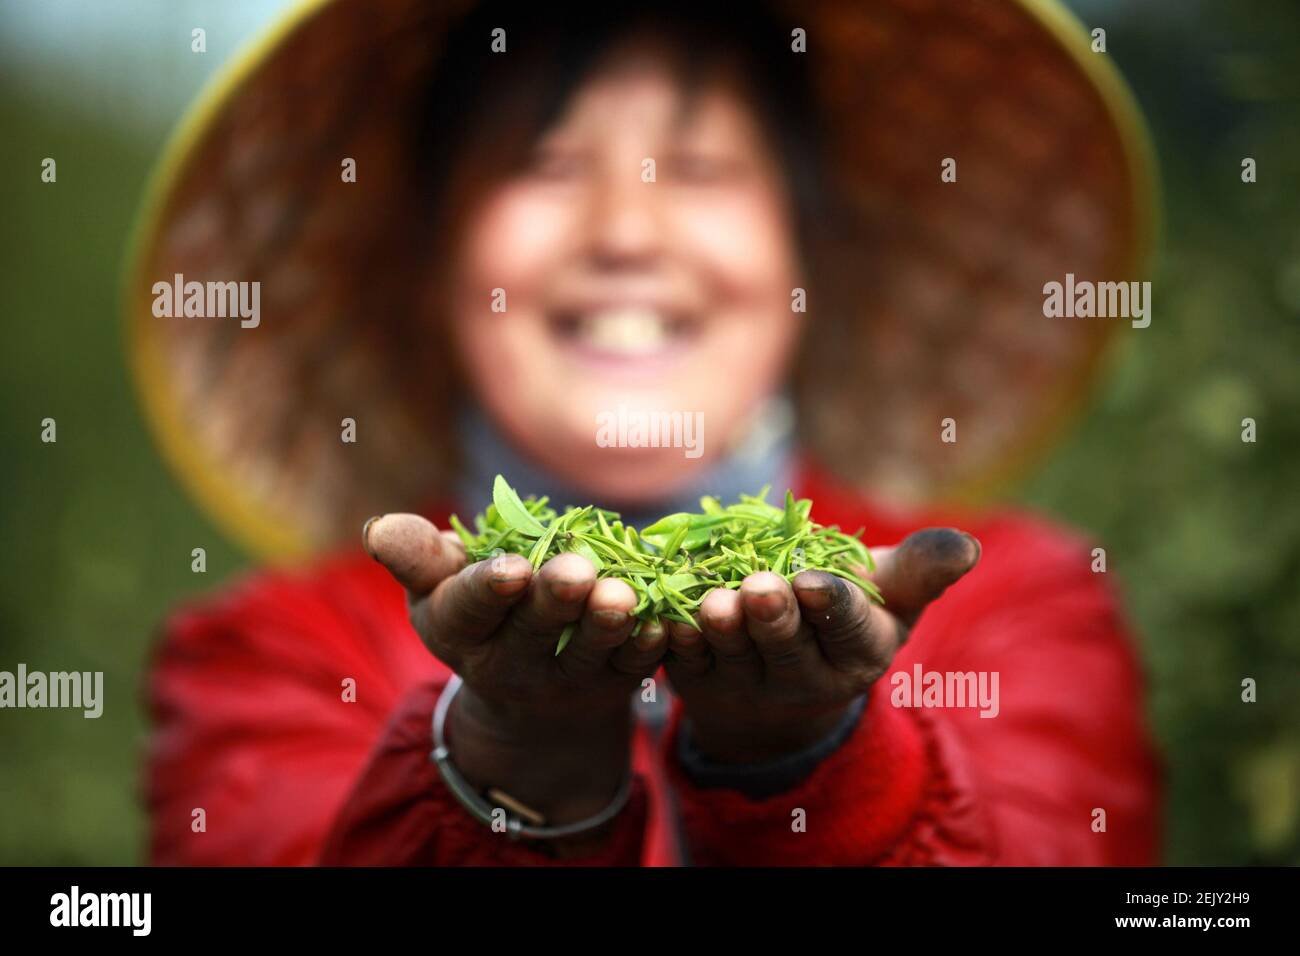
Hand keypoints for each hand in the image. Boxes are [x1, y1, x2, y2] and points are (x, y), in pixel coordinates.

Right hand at [364, 514, 666, 829]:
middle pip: (535, 631)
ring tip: (623, 593)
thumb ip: (417, 558)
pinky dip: (650, 647)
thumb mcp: (438, 590)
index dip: (488, 589)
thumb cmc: (477, 616)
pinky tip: (664, 622)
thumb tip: (377, 527)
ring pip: (591, 652)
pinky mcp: (617, 680)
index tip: (510, 568)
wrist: (528, 697)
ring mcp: (570, 678)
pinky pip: (637, 667)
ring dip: (608, 623)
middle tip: (576, 571)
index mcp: (463, 633)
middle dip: (555, 601)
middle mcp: (514, 663)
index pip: (470, 610)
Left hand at [663, 528, 980, 763]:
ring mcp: (747, 683)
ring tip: (713, 601)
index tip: (815, 581)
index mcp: (857, 652)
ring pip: (732, 653)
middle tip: (760, 586)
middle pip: (785, 645)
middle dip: (773, 616)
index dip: (831, 604)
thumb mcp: (889, 596)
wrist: (785, 678)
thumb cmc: (847, 617)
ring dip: (720, 628)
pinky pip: (683, 659)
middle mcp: (803, 677)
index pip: (846, 627)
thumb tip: (967, 546)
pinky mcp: (698, 679)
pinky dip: (674, 637)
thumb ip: (921, 569)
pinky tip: (663, 615)